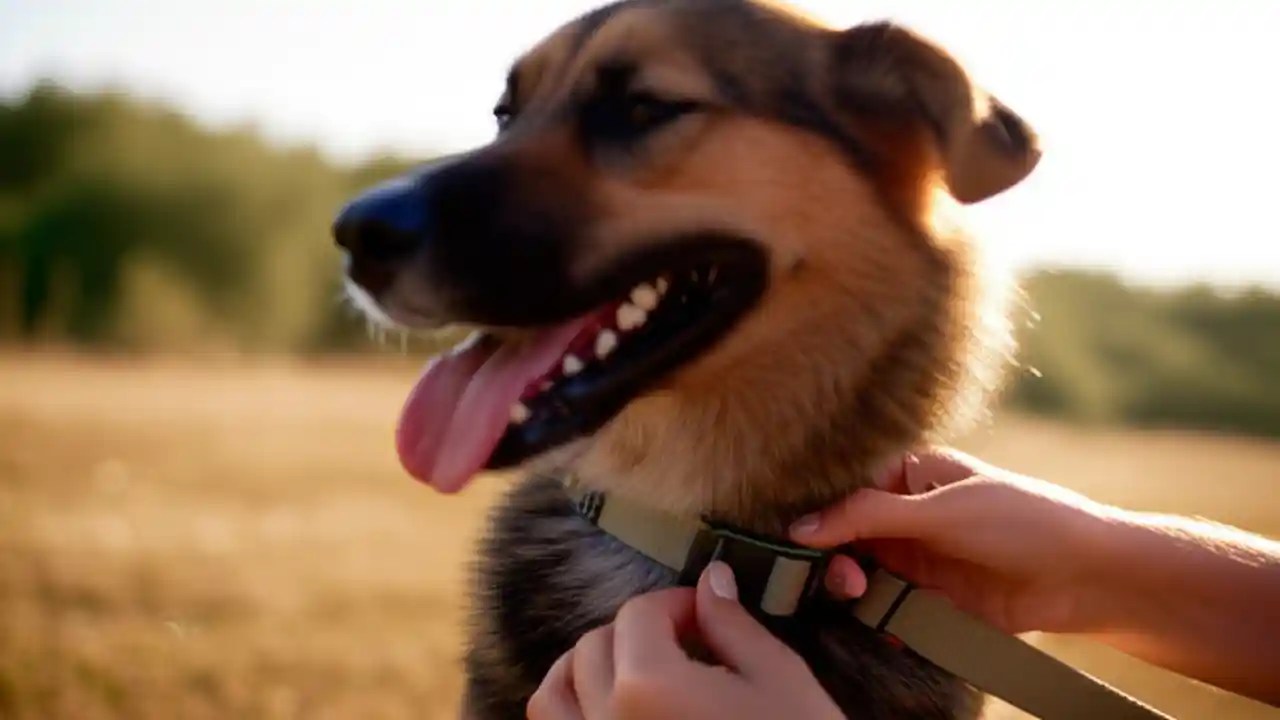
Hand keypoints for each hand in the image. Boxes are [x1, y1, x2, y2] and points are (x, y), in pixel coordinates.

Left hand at [527, 562, 841, 719]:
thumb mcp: (779, 680)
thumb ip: (733, 626)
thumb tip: (712, 580)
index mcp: (647, 686)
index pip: (638, 615)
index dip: (674, 603)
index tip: (705, 614)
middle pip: (593, 648)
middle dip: (635, 633)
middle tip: (682, 642)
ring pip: (553, 698)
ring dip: (584, 671)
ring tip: (630, 671)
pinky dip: (573, 715)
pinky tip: (613, 714)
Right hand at [790, 448, 1114, 634]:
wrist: (1089, 576)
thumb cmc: (1020, 519)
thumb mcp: (939, 509)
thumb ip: (866, 516)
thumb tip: (799, 526)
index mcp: (911, 476)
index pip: (847, 492)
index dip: (819, 516)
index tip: (797, 543)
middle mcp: (911, 517)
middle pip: (848, 538)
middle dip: (837, 560)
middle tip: (845, 580)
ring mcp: (923, 559)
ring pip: (866, 576)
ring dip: (858, 591)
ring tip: (865, 600)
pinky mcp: (937, 600)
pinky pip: (894, 611)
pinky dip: (886, 621)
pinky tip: (891, 627)